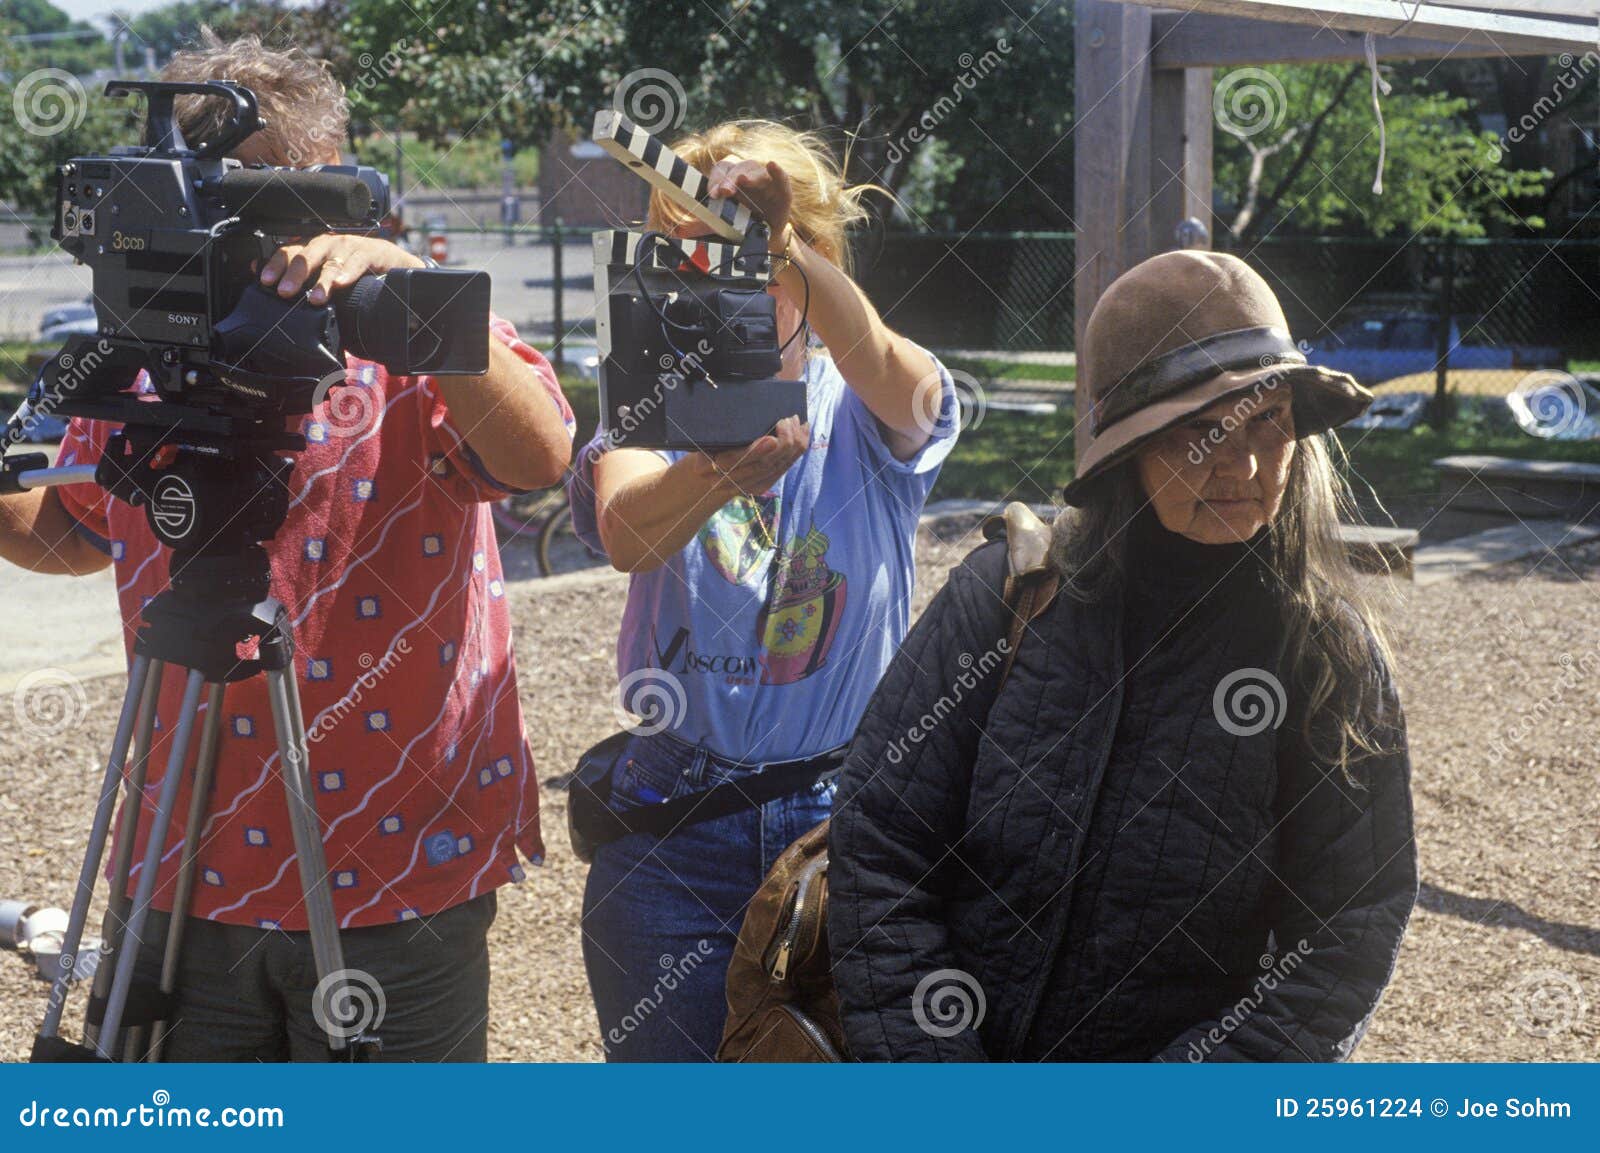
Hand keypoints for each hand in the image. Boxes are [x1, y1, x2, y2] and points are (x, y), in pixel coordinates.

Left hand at [259, 234, 424, 304]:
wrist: (396, 268)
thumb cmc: (359, 276)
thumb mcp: (330, 281)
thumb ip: (307, 284)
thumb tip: (271, 286)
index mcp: (315, 249)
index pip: (290, 252)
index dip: (276, 265)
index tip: (266, 281)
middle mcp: (330, 243)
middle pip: (306, 254)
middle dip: (294, 274)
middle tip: (285, 292)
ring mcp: (351, 246)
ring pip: (331, 260)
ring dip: (321, 280)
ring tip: (315, 298)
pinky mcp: (372, 252)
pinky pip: (357, 261)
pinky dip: (348, 272)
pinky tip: (342, 283)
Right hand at [688, 416, 808, 497]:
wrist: (709, 472)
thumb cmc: (707, 445)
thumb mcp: (705, 435)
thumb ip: (716, 426)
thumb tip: (728, 402)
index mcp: (708, 468)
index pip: (733, 462)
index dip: (754, 452)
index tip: (771, 439)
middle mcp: (729, 482)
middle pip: (763, 465)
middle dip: (781, 442)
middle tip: (787, 418)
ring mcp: (750, 486)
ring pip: (779, 465)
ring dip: (792, 441)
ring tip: (793, 419)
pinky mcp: (764, 485)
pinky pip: (787, 466)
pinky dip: (798, 448)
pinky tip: (801, 430)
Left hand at [707, 157, 791, 246]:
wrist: (765, 238)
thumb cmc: (741, 225)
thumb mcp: (721, 225)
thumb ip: (703, 226)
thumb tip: (679, 232)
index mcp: (730, 180)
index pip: (721, 171)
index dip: (715, 180)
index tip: (712, 195)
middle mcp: (747, 176)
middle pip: (737, 169)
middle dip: (729, 180)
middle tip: (723, 191)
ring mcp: (765, 181)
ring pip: (756, 172)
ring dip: (749, 176)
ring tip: (743, 180)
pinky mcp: (782, 191)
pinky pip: (781, 178)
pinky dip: (777, 172)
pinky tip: (771, 165)